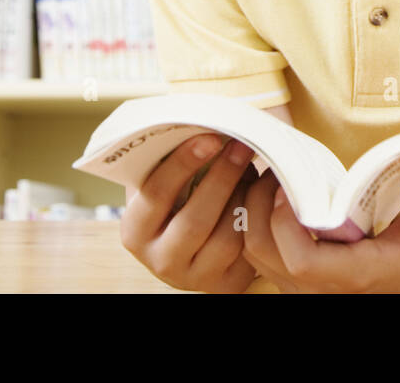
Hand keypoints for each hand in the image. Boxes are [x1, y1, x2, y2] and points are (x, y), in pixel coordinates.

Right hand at [120, 133, 260, 292]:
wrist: (192, 246)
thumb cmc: (180, 198)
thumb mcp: (165, 182)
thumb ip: (170, 157)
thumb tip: (199, 115)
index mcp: (135, 229)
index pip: (156, 193)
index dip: (184, 162)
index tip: (212, 136)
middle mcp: (159, 260)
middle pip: (195, 219)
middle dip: (223, 178)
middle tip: (244, 146)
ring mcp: (192, 278)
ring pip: (225, 238)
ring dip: (244, 199)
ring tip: (253, 170)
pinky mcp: (223, 285)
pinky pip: (247, 253)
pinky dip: (258, 220)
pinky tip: (264, 195)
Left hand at [241, 164, 399, 292]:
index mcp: (353, 277)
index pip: (301, 259)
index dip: (285, 222)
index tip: (289, 185)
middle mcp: (320, 290)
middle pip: (264, 251)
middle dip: (258, 204)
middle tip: (274, 167)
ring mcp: (303, 289)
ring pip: (253, 253)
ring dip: (252, 212)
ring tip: (271, 177)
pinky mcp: (293, 282)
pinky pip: (257, 255)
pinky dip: (255, 223)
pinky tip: (272, 196)